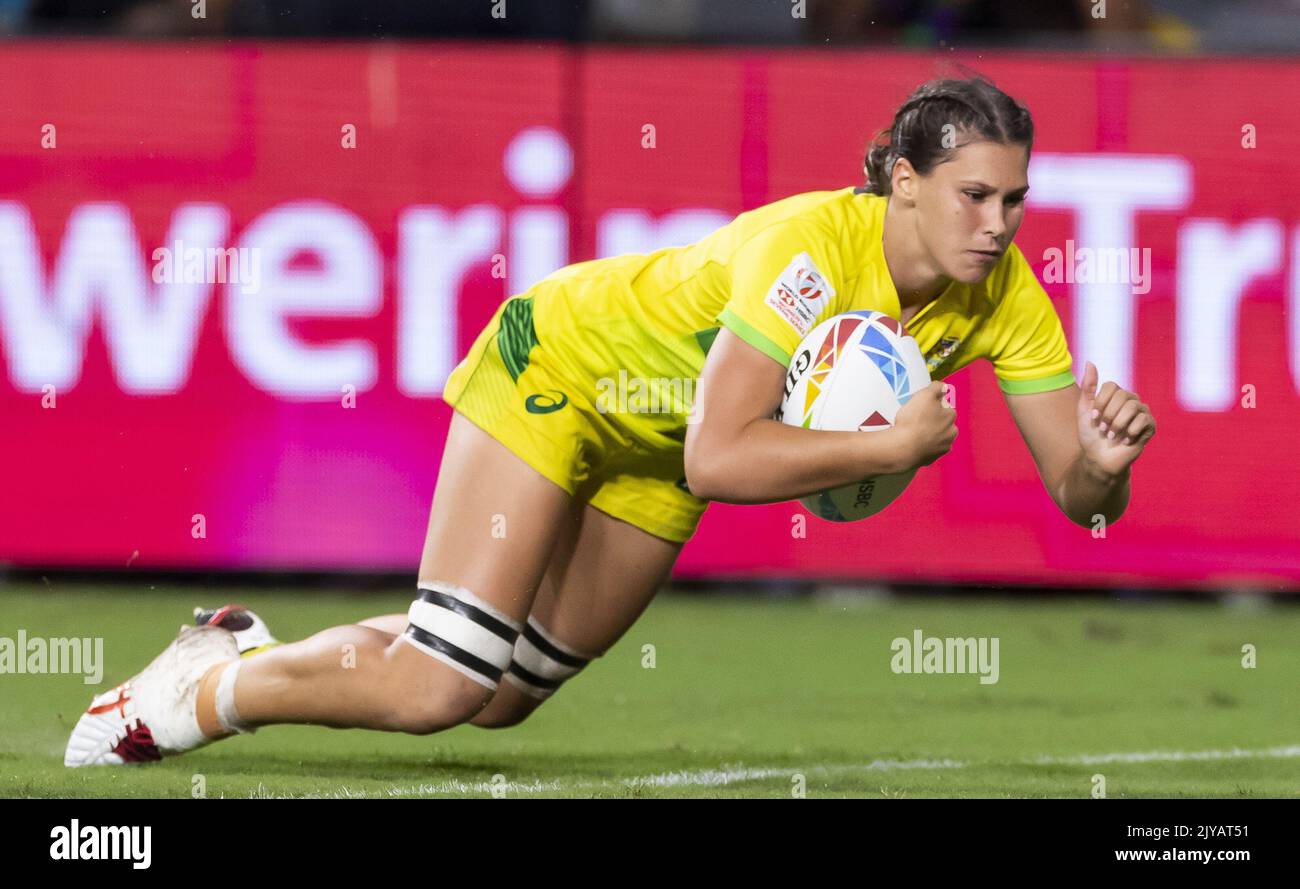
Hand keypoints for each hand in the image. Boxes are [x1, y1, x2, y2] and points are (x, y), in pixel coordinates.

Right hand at [892, 381, 957, 471]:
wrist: (903, 448)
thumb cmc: (915, 420)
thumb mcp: (925, 395)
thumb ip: (936, 387)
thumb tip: (943, 387)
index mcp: (951, 417)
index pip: (946, 407)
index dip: (933, 405)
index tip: (921, 406)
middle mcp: (950, 434)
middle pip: (942, 424)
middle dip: (933, 421)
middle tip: (916, 419)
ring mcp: (941, 449)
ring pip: (936, 438)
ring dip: (929, 435)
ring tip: (912, 432)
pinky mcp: (931, 460)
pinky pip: (927, 450)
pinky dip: (922, 447)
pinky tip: (911, 443)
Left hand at [1077, 361, 1154, 476]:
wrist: (1099, 458)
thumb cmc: (1091, 435)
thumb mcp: (1084, 409)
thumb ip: (1088, 386)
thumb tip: (1089, 361)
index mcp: (1117, 396)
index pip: (1112, 386)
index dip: (1100, 402)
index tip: (1093, 417)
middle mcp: (1132, 401)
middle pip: (1123, 395)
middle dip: (1108, 414)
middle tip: (1102, 429)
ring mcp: (1143, 413)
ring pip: (1133, 406)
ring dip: (1117, 423)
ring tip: (1111, 435)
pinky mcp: (1150, 427)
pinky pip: (1144, 420)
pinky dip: (1130, 431)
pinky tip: (1125, 440)